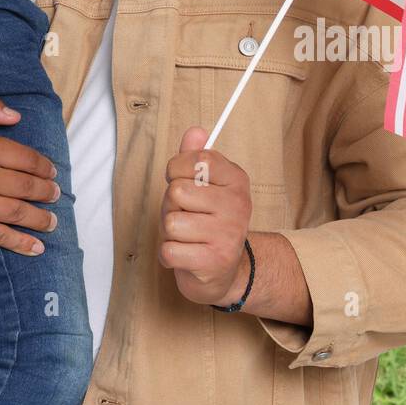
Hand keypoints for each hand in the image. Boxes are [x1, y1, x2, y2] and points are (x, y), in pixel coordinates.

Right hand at [0, 88, 61, 256]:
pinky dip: (21, 243)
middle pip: (27, 187)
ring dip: (40, 219)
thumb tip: (16, 115)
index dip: (45, 168)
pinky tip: (36, 247)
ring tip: (52, 223)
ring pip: (18, 212)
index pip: (27, 159)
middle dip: (47, 194)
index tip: (53, 174)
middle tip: (56, 196)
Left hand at [158, 127, 252, 305]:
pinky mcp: (213, 262)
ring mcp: (228, 235)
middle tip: (186, 216)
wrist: (224, 273)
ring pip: (170, 222)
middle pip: (176, 192)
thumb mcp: (204, 185)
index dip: (176, 169)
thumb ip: (196, 156)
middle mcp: (238, 205)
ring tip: (187, 237)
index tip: (181, 180)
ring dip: (170, 233)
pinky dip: (169, 256)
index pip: (198, 159)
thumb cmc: (207, 222)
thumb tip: (195, 131)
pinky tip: (185, 256)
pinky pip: (168, 250)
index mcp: (237, 180)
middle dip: (171, 206)